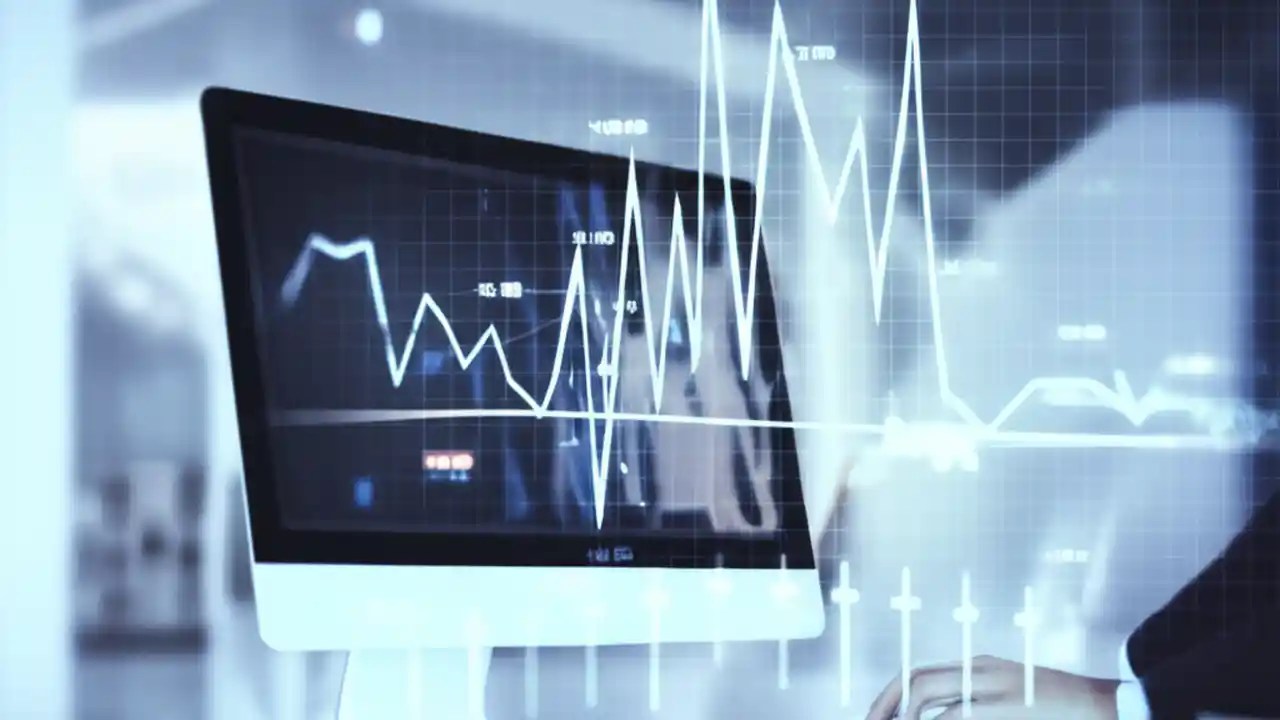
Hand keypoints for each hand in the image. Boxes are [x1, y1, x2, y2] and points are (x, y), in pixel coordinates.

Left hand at [864, 655, 1119, 719]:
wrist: (1107, 705)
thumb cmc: (1057, 707)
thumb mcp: (1010, 695)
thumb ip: (974, 702)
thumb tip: (937, 716)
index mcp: (980, 665)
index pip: (920, 674)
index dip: (889, 696)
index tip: (874, 717)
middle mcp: (983, 671)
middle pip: (917, 682)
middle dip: (885, 707)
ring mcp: (997, 689)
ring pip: (933, 701)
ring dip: (907, 719)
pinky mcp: (1009, 708)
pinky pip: (959, 718)